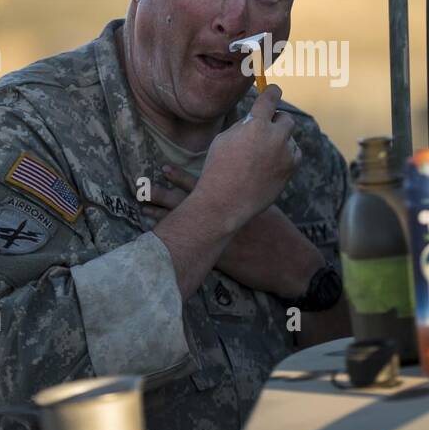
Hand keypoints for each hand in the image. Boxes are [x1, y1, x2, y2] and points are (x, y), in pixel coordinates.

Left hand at [143, 163, 321, 299]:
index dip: (180, 178)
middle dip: (162, 195)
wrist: (288, 261)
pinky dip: (174, 241)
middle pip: (186, 203)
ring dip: (162, 216)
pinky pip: (190, 247)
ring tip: (141, 208)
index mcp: (233, 201)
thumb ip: (250, 191)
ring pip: (185, 224)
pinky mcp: (218, 258)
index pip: (202, 186)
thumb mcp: (266, 204)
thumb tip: (237, 178)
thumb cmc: (279, 232)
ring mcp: (219, 238)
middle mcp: (222, 217)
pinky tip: (156, 241)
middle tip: (140, 186)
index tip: (163, 168)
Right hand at [187, 84, 301, 232]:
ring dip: (280, 140)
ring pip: (290, 138)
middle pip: (285, 118)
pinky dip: (286, 155)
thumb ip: (244, 125)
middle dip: (276, 120)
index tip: (273, 90)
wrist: (225, 202)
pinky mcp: (290, 170)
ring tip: (262, 154)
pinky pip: (294, 154)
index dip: (272, 92)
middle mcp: (275, 137)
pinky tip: (271, 163)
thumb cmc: (218, 168)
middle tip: (266, 127)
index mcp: (256, 125)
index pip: (270, 98)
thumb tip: (257, 117)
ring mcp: (285, 154)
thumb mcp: (224, 138)